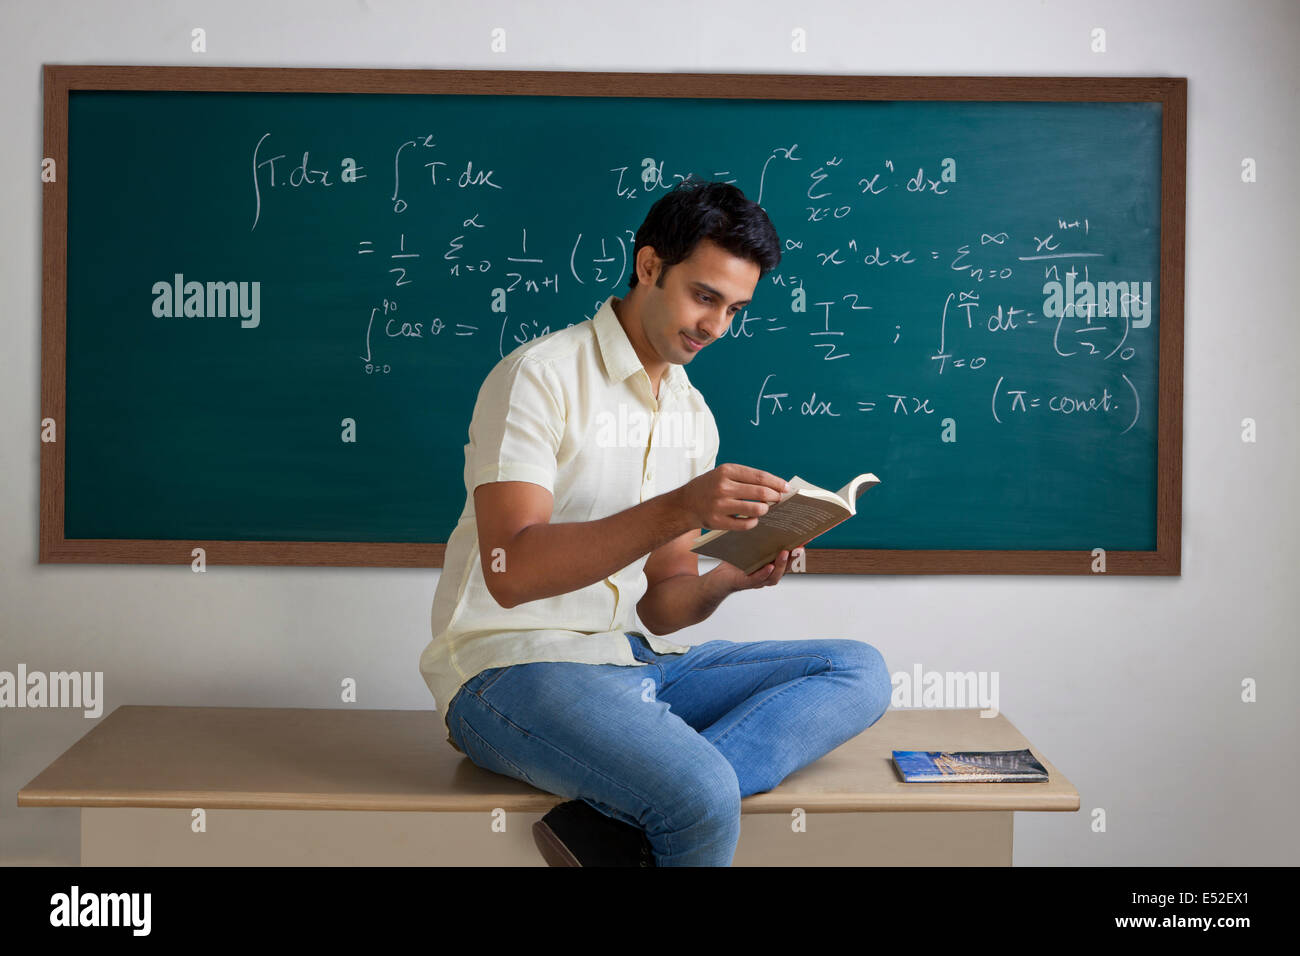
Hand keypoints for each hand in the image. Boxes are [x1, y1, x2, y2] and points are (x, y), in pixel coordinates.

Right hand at [674, 463, 788, 531]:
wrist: (684, 504)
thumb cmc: (709, 487)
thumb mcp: (723, 474)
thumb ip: (746, 478)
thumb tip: (775, 485)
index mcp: (726, 471)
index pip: (759, 476)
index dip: (776, 483)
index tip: (786, 487)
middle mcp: (723, 487)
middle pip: (761, 493)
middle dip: (775, 497)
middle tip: (778, 500)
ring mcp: (720, 505)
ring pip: (756, 510)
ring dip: (765, 510)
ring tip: (764, 509)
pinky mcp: (717, 521)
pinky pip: (745, 524)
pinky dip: (753, 522)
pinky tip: (753, 519)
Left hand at [709, 538, 811, 591]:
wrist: (721, 577)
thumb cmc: (738, 560)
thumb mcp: (751, 545)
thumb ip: (762, 535)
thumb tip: (768, 513)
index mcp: (774, 562)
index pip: (791, 554)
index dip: (800, 546)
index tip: (808, 536)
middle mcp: (771, 572)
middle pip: (788, 565)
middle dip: (795, 556)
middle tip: (800, 545)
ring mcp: (761, 579)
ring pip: (776, 574)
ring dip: (782, 564)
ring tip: (785, 553)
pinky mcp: (748, 583)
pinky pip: (759, 579)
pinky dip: (765, 573)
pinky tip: (769, 566)